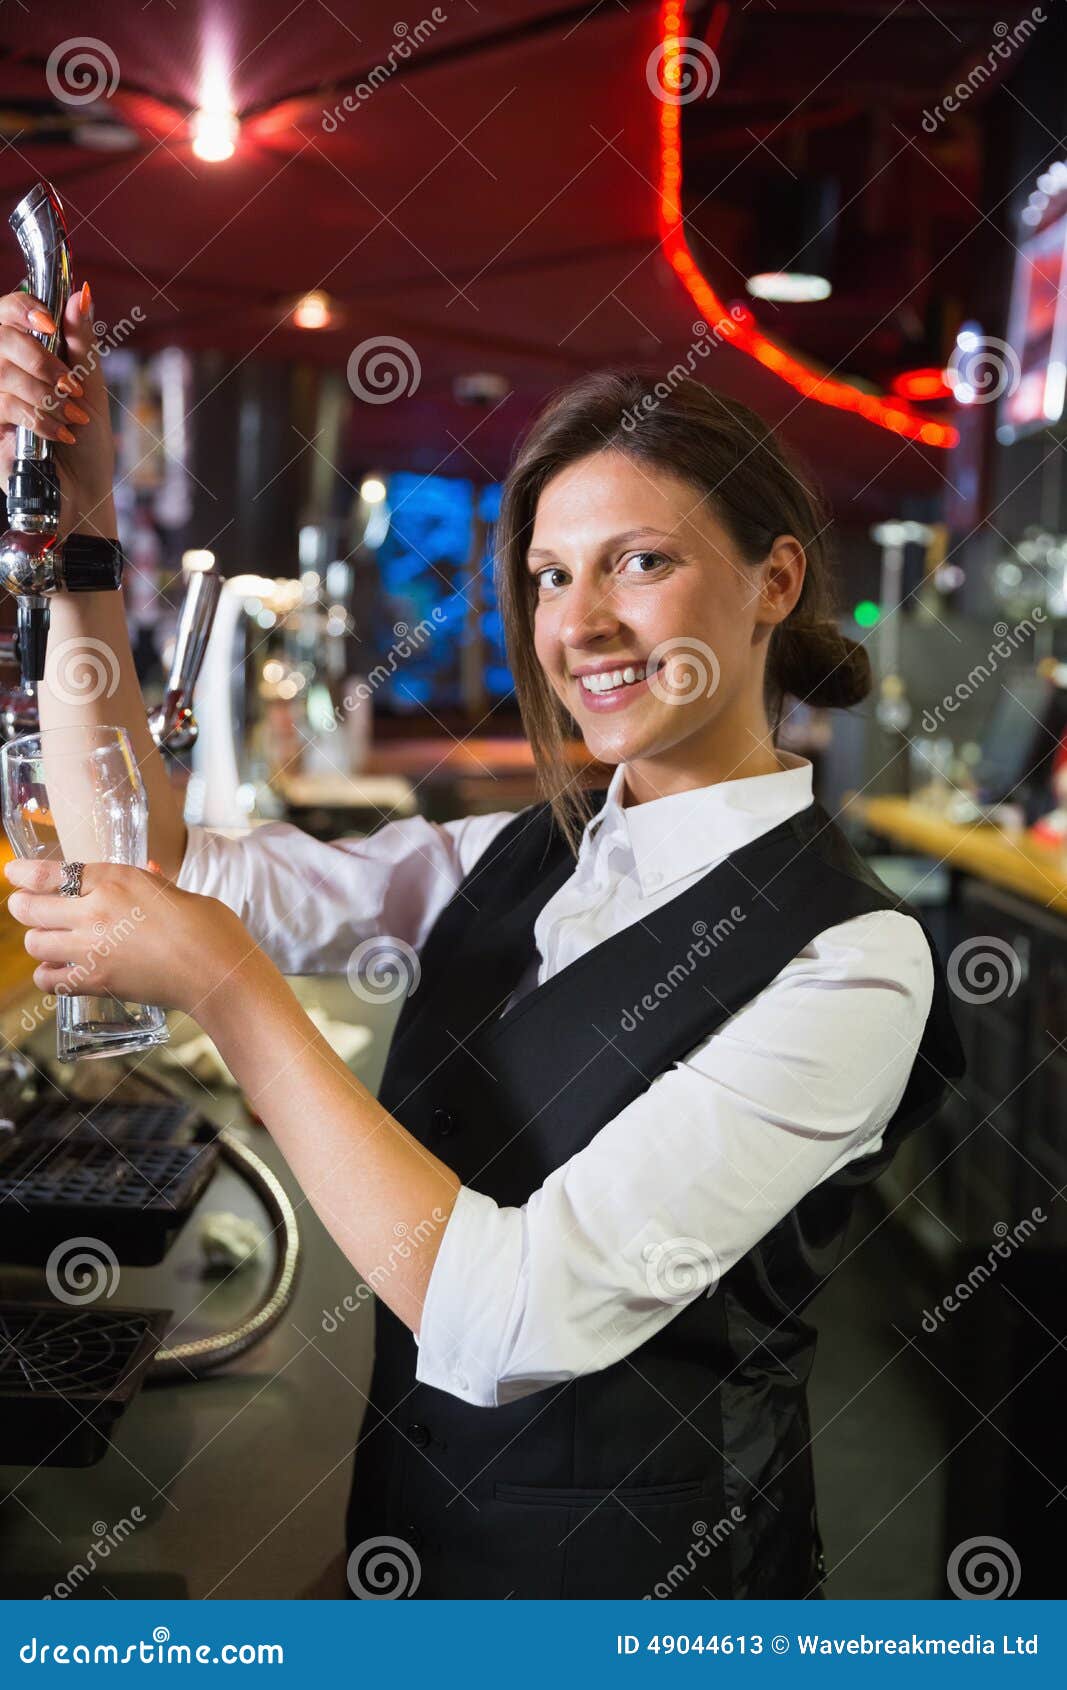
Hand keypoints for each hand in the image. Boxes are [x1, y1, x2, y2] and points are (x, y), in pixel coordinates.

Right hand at [0, 281, 115, 538]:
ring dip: (47, 396)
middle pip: (3, 339)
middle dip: (44, 363)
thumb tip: (82, 291)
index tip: (49, 326)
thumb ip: (80, 339)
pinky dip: (40, 419)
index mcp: (24, 351)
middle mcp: (3, 368)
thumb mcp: (90, 384)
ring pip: (5, 375)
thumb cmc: (87, 439)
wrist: (82, 491)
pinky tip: (61, 434)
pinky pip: (5, 405)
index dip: (25, 310)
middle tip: (72, 387)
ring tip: (74, 417)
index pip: (8, 310)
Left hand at [3, 858, 256, 1016]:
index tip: (13, 873)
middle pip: (30, 908)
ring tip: (50, 941)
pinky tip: (60, 970)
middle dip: (23, 907)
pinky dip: (48, 975)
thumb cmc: (207, 927)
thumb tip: (148, 871)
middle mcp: (96, 910)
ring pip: (34, 943)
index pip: (50, 873)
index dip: (23, 874)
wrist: (217, 970)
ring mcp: (92, 948)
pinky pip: (48, 979)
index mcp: (117, 879)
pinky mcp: (95, 980)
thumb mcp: (174, 890)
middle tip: (27, 909)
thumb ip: (151, 882)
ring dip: (38, 940)